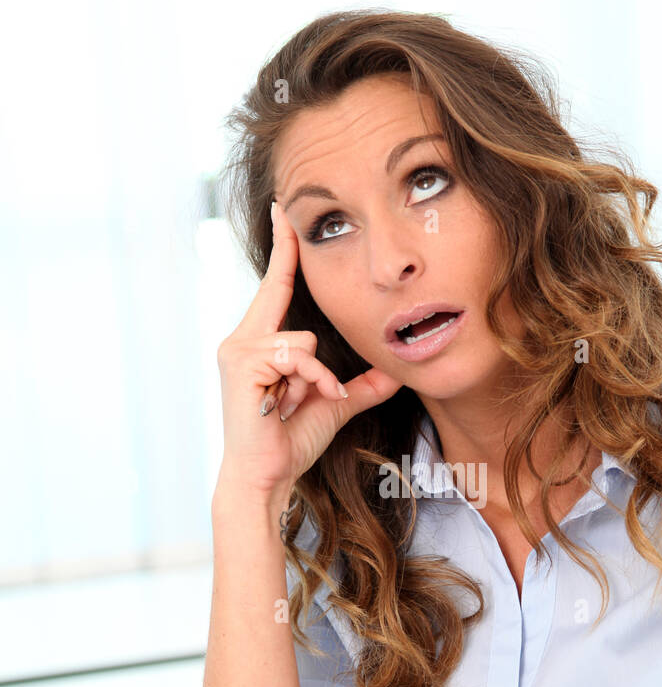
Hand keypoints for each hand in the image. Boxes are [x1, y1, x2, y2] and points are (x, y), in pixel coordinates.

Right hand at [214, 198, 402, 501]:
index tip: (283, 210)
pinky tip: (302, 402)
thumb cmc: (290, 441)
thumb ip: (363, 385)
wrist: (266, 476)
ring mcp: (238, 350)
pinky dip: (311, 380)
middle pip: (286, 302)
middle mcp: (241, 338)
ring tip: (304, 403)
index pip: (275, 284)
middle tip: (297, 379)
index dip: (283, 247)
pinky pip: (296, 355)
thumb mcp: (335, 403)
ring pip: (301, 338)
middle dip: (305, 344)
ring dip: (315, 376)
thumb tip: (397, 372)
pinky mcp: (243, 364)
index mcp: (258, 340)